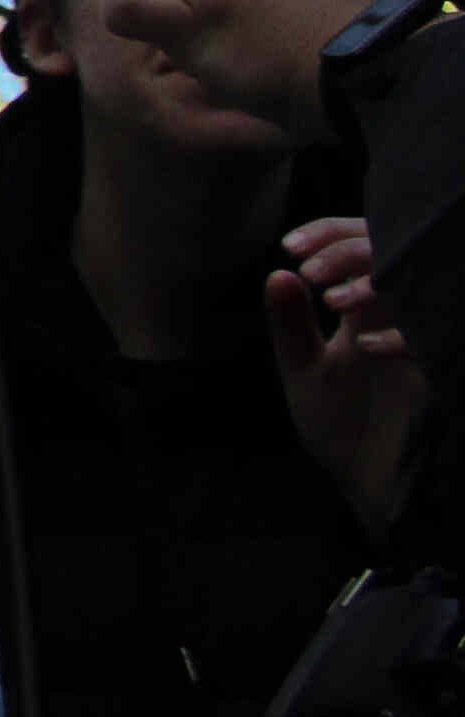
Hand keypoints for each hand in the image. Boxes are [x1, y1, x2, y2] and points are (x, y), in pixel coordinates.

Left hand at [266, 217, 425, 542]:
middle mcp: (398, 315)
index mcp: (365, 307)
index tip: (290, 248)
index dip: (330, 234)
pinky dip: (402, 334)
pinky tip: (363, 347)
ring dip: (377, 283)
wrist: (368, 482)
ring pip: (417, 285)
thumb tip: (277, 273)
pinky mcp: (439, 368)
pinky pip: (433, 336)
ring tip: (333, 302)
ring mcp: (422, 339)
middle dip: (351, 250)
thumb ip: (290, 323)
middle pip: (392, 250)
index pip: (360, 242)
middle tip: (310, 271)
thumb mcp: (304, 368)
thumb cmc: (338, 422)